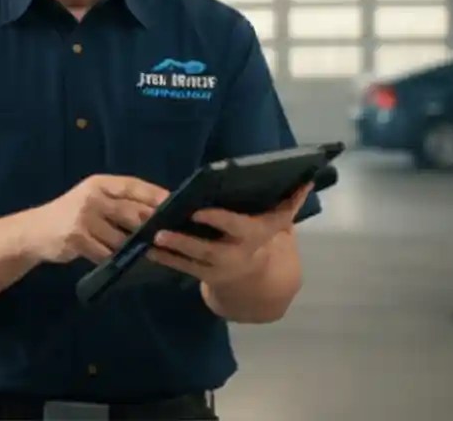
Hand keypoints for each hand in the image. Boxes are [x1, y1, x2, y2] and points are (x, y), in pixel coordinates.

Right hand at [24, 174, 169, 263]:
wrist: (34, 231)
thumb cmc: (70, 215)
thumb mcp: (92, 200)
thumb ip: (118, 203)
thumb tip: (156, 211)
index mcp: (99, 184)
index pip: (134, 186)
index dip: (156, 195)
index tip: (177, 205)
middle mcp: (92, 197)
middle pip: (133, 212)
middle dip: (153, 226)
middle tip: (172, 236)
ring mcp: (84, 217)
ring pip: (121, 238)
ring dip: (136, 249)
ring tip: (154, 255)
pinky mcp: (77, 238)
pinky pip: (105, 253)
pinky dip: (118, 260)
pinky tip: (128, 265)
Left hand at [147, 182, 312, 286]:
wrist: (260, 278)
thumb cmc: (264, 236)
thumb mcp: (279, 220)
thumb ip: (291, 199)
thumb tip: (308, 175)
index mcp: (252, 235)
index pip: (234, 226)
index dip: (216, 219)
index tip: (197, 210)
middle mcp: (233, 254)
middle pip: (206, 249)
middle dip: (182, 240)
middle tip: (160, 229)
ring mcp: (215, 268)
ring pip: (189, 260)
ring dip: (167, 250)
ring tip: (147, 237)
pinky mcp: (201, 275)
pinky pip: (180, 268)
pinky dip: (163, 258)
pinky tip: (144, 247)